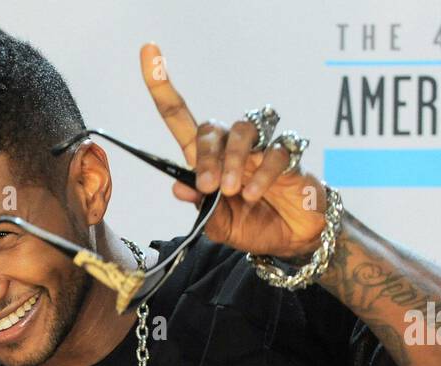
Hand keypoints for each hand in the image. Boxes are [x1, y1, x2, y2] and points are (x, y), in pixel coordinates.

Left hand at [140, 42, 327, 259]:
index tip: (149, 53)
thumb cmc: (253, 226)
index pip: (179, 119)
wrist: (291, 238)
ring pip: (243, 132)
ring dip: (233, 160)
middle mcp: (230, 149)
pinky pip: (275, 153)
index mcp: (206, 162)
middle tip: (208, 185)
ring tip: (233, 190)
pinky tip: (253, 194)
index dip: (163, 87)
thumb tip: (179, 187)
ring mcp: (259, 150)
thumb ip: (202, 208)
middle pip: (211, 128)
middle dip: (206, 154)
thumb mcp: (220, 226)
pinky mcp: (287, 156)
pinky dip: (262, 175)